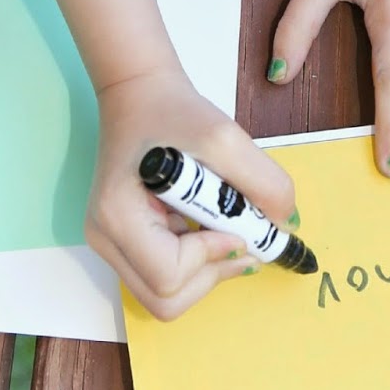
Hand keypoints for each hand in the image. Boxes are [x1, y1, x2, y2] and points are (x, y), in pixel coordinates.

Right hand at [86, 64, 296, 320]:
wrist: (140, 90)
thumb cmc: (174, 111)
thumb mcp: (226, 137)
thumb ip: (264, 184)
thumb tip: (284, 229)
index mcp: (117, 215)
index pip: (169, 276)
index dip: (210, 257)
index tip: (232, 222)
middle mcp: (104, 238)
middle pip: (165, 300)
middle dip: (210, 274)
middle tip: (235, 235)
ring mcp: (108, 242)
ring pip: (165, 295)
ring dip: (204, 268)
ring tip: (216, 222)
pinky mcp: (120, 241)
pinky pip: (162, 275)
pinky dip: (193, 260)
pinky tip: (198, 221)